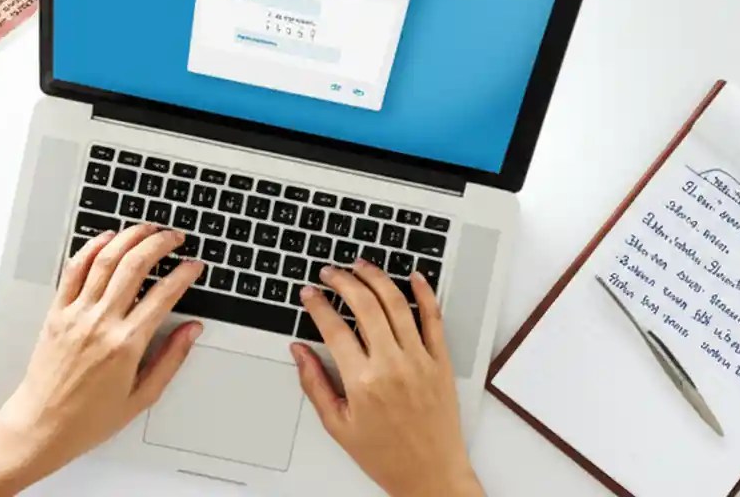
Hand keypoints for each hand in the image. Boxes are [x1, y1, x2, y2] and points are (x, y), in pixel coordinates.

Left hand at [0, 225, 204, 485]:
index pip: (164, 295)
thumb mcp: (142, 397)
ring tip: (146, 229)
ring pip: (105, 259)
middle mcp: (101, 323)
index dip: (184, 274)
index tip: (194, 266)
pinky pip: (73, 270)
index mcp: (126, 345)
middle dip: (160, 243)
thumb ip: (170, 359)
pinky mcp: (57, 312)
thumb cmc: (88, 419)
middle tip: (174, 237)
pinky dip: (92, 248)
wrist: (41, 426)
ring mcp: (76, 314)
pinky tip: (106, 239)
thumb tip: (191, 331)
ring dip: (129, 237)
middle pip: (135, 265)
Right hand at [292, 261, 482, 496]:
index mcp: (362, 381)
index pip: (334, 328)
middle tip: (330, 272)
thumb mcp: (337, 425)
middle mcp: (392, 365)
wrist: (430, 474)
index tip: (309, 293)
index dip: (317, 305)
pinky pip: (434, 319)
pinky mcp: (440, 361)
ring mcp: (419, 360)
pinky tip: (414, 276)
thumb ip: (314, 383)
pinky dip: (425, 293)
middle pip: (365, 305)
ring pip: (397, 304)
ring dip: (376, 278)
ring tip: (361, 266)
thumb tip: (298, 351)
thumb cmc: (385, 455)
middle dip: (343, 281)